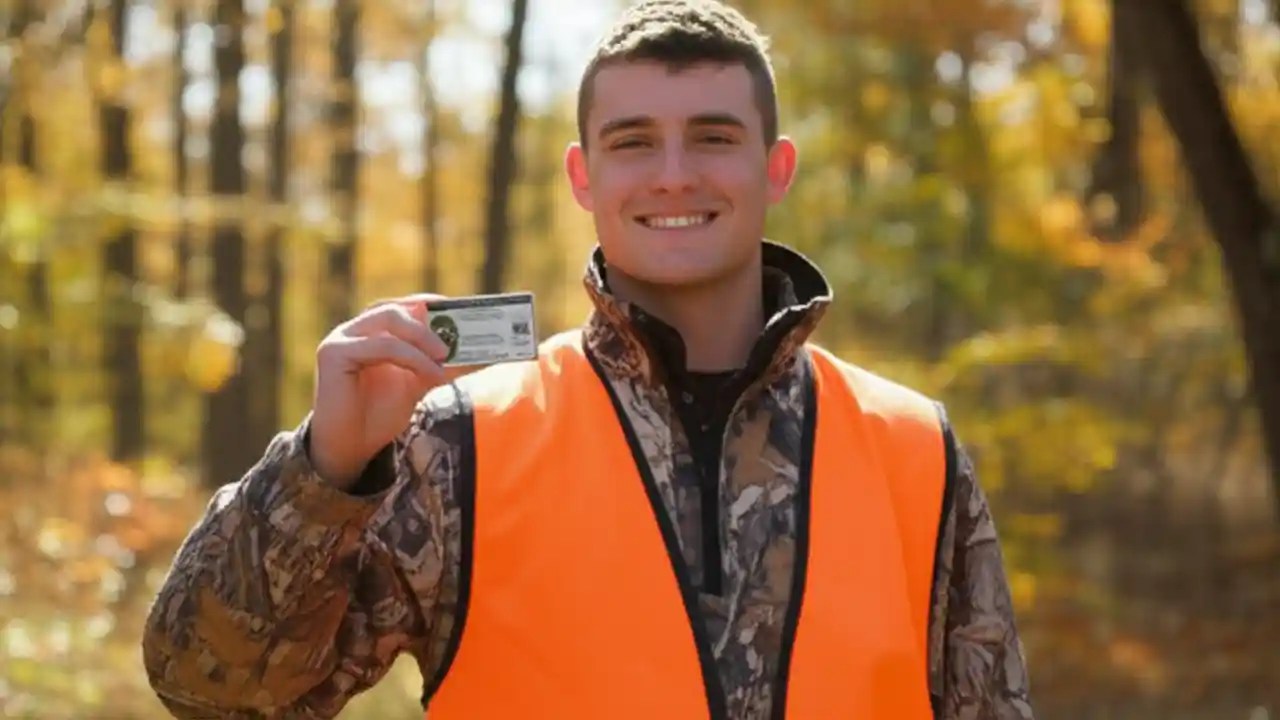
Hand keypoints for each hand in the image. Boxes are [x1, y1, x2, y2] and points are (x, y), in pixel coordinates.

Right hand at [308, 294, 463, 488]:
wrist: (349, 448)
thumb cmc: (380, 415)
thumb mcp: (418, 384)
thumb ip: (439, 365)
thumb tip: (477, 353)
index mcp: (371, 333)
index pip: (401, 307)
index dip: (429, 304)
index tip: (460, 310)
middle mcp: (354, 331)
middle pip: (395, 309)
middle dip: (429, 320)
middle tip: (456, 341)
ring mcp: (341, 339)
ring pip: (388, 320)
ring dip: (422, 336)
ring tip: (444, 357)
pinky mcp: (333, 353)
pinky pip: (381, 346)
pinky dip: (412, 357)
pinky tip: (431, 374)